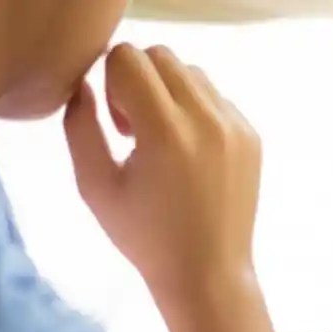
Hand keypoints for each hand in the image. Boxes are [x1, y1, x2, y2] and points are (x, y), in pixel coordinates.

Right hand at [64, 44, 261, 296]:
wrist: (208, 273)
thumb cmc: (145, 237)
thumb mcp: (95, 185)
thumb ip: (80, 125)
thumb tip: (83, 84)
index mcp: (166, 131)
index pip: (128, 58)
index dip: (110, 84)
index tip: (117, 125)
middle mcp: (207, 119)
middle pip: (160, 56)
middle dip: (138, 81)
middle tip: (135, 131)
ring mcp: (235, 126)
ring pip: (190, 72)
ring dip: (167, 92)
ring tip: (162, 141)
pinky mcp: (252, 136)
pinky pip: (216, 97)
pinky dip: (195, 110)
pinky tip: (189, 153)